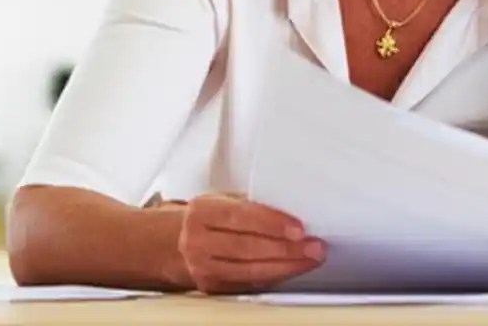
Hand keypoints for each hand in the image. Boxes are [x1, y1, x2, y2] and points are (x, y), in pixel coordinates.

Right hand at [176, 194, 324, 293]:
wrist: (173, 243)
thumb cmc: (207, 218)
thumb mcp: (222, 200)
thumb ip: (251, 204)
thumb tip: (293, 208)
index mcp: (203, 212)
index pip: (241, 216)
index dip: (272, 223)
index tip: (299, 229)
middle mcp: (198, 240)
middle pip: (248, 247)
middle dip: (286, 248)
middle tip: (314, 246)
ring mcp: (203, 267)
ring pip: (250, 270)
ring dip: (286, 266)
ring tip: (310, 259)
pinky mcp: (211, 286)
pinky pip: (249, 282)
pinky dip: (275, 276)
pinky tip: (292, 269)